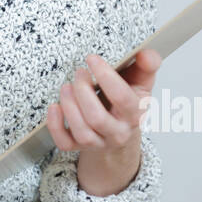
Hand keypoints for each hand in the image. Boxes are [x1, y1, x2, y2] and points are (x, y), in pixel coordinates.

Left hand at [46, 49, 162, 196]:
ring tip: (66, 86)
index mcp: (135, 114)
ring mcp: (98, 142)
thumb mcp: (141, 82)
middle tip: (79, 72)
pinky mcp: (79, 147)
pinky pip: (65, 143)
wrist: (120, 128)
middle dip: (83, 92)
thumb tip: (145, 54)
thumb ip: (147, 65)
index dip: (106, 77)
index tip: (92, 59)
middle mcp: (118, 132)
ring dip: (69, 107)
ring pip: (82, 132)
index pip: (122, 98)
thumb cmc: (128, 100)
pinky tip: (54, 107)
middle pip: (97, 118)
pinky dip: (55, 126)